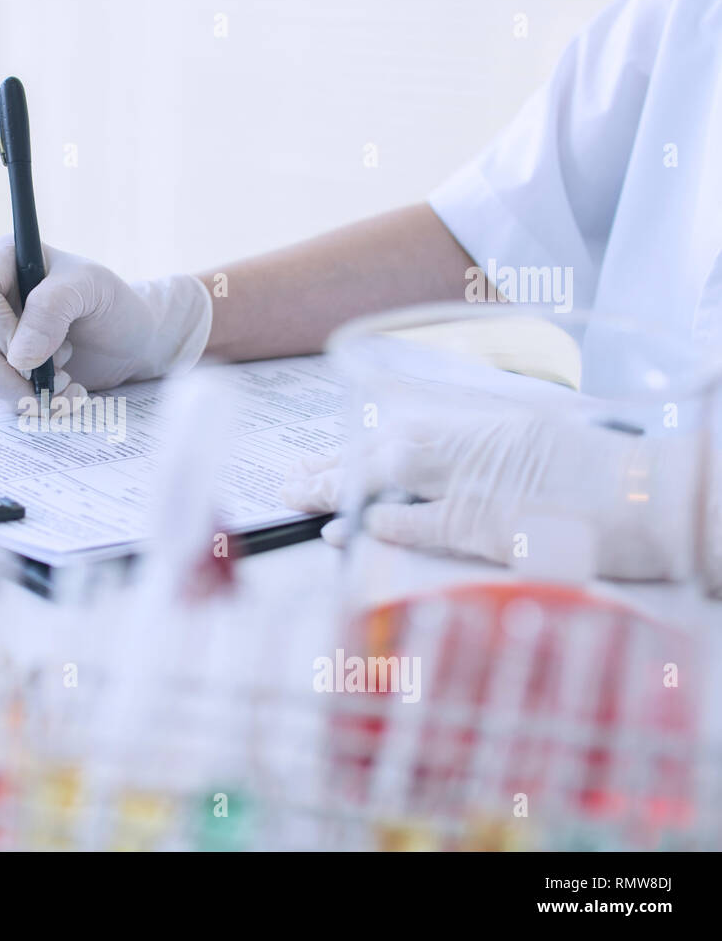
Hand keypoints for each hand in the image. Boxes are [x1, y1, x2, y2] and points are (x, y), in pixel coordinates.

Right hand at [0, 236, 211, 407]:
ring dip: (27, 392)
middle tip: (60, 376)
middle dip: (15, 374)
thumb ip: (53, 309)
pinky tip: (67, 393)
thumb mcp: (92, 288)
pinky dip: (36, 404)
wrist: (132, 341)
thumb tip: (18, 357)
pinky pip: (0, 398)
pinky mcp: (2, 370)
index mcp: (3, 262)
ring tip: (68, 383)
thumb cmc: (112, 303)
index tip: (40, 348)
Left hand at [281, 410, 692, 581]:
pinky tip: (353, 529)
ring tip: (301, 496)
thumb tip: (440, 476)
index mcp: (492, 426)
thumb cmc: (612, 479)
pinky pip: (427, 524)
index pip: (407, 431)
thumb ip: (488, 456)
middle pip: (389, 447)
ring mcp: (486, 484)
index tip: (323, 457)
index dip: (358, 447)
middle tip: (292, 479)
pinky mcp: (495, 525)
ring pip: (395, 476)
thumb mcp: (542, 449)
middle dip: (335, 464)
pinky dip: (388, 525)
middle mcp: (481, 447)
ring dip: (343, 486)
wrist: (664, 498)